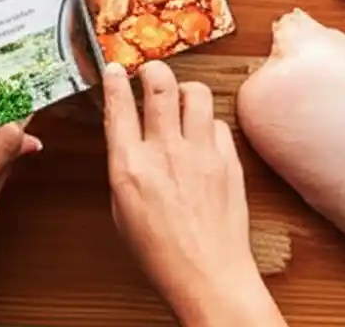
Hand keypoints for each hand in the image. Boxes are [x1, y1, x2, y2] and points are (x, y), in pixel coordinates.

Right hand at [102, 62, 284, 326]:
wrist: (207, 274)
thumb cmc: (161, 254)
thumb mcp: (124, 210)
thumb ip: (127, 168)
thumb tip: (129, 139)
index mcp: (130, 167)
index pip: (119, 106)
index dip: (116, 81)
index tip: (116, 69)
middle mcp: (165, 152)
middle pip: (160, 85)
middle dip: (153, 69)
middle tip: (152, 70)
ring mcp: (200, 153)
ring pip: (196, 93)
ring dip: (185, 89)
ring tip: (181, 97)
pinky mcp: (228, 159)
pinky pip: (219, 122)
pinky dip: (209, 122)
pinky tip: (203, 134)